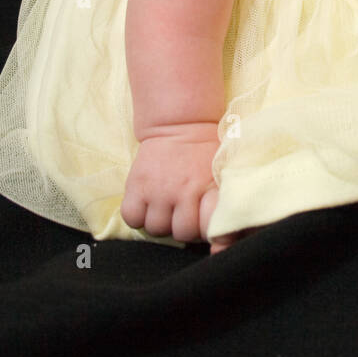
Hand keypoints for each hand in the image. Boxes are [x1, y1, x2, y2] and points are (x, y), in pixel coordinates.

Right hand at [121, 121, 221, 241]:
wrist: (179, 123)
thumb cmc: (204, 150)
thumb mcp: (221, 171)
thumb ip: (223, 199)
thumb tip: (225, 231)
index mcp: (208, 189)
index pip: (210, 229)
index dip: (208, 232)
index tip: (206, 224)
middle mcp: (183, 192)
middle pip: (182, 233)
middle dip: (182, 227)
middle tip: (182, 213)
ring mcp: (158, 190)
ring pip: (156, 228)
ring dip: (160, 222)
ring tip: (165, 208)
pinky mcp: (136, 185)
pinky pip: (132, 218)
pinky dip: (137, 216)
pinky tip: (146, 204)